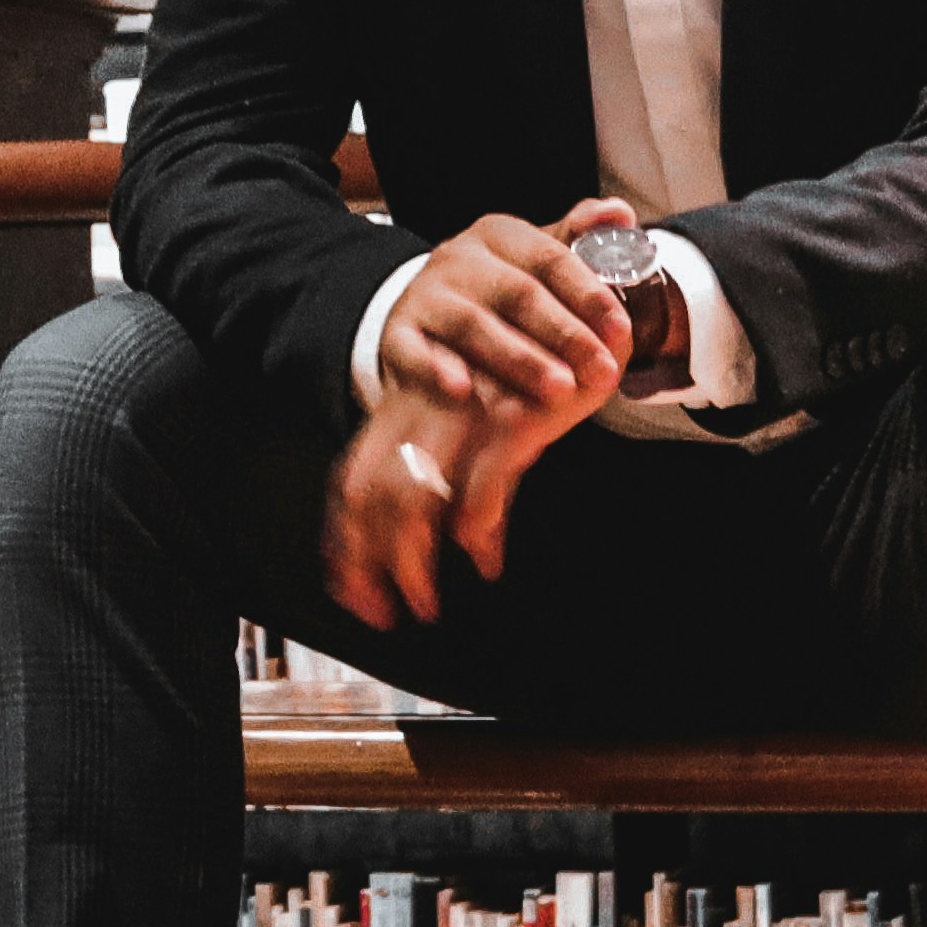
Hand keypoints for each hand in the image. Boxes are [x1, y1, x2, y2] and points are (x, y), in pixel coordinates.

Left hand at [321, 307, 615, 630]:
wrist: (581, 313)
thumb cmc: (523, 378)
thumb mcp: (471, 420)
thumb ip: (447, 472)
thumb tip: (439, 540)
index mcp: (404, 409)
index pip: (352, 482)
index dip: (346, 543)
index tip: (353, 594)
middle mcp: (423, 408)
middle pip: (373, 495)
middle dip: (370, 564)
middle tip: (385, 612)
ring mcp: (465, 410)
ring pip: (416, 494)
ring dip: (415, 559)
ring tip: (427, 601)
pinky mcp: (513, 414)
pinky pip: (484, 481)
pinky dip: (479, 527)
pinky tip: (484, 560)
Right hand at [378, 201, 647, 431]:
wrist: (427, 324)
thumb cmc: (498, 297)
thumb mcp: (536, 263)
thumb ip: (578, 241)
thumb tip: (619, 213)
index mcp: (499, 235)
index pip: (550, 257)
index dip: (588, 293)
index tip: (620, 330)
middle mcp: (458, 257)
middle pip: (516, 292)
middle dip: (564, 333)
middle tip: (601, 369)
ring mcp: (425, 294)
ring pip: (471, 323)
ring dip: (518, 357)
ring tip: (558, 388)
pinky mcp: (397, 333)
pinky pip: (414, 350)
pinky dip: (436, 369)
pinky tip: (462, 389)